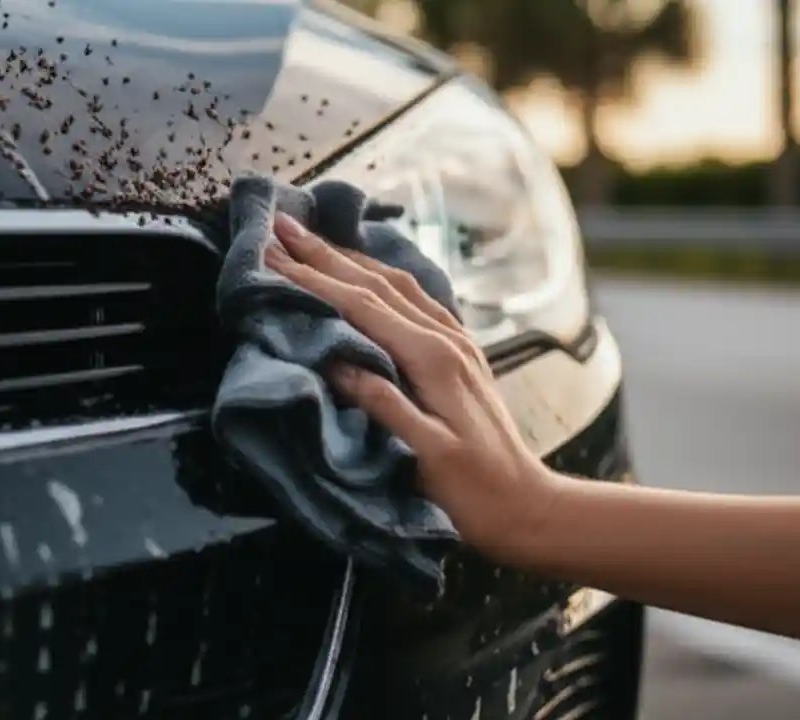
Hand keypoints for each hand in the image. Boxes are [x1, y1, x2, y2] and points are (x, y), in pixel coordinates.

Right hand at [265, 212, 559, 561]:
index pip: (360, 306)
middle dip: (323, 252)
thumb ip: (384, 405)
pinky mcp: (460, 354)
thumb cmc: (474, 491)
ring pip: (396, 284)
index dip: (313, 278)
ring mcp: (457, 343)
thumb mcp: (427, 455)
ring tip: (312, 238)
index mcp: (433, 359)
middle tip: (280, 223)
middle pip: (375, 282)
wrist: (527, 506)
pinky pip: (415, 299)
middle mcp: (446, 339)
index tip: (272, 252)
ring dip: (351, 258)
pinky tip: (368, 272)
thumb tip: (335, 363)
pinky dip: (381, 277)